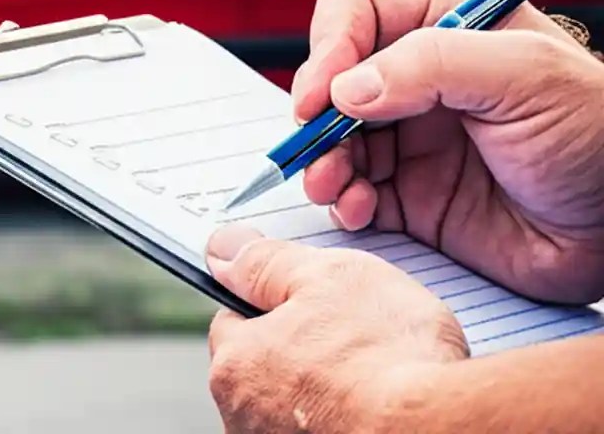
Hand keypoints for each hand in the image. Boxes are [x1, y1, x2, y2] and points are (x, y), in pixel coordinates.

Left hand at [205, 224, 466, 432]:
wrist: (441, 429)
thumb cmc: (389, 358)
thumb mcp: (328, 276)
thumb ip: (265, 263)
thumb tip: (223, 250)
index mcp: (233, 366)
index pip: (232, 321)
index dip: (274, 305)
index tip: (311, 304)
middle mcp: (243, 418)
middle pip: (261, 368)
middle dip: (297, 351)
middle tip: (352, 340)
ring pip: (292, 405)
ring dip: (321, 392)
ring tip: (374, 377)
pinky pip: (326, 428)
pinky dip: (345, 420)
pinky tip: (378, 409)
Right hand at [295, 0, 603, 302]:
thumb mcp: (527, 76)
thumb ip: (432, 65)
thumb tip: (347, 87)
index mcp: (450, 26)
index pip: (359, 10)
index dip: (330, 44)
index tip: (322, 90)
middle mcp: (423, 79)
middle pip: (332, 78)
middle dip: (315, 112)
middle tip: (315, 142)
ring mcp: (414, 139)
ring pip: (332, 139)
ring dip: (320, 161)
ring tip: (331, 183)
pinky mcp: (412, 197)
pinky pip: (351, 192)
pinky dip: (341, 201)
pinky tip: (359, 209)